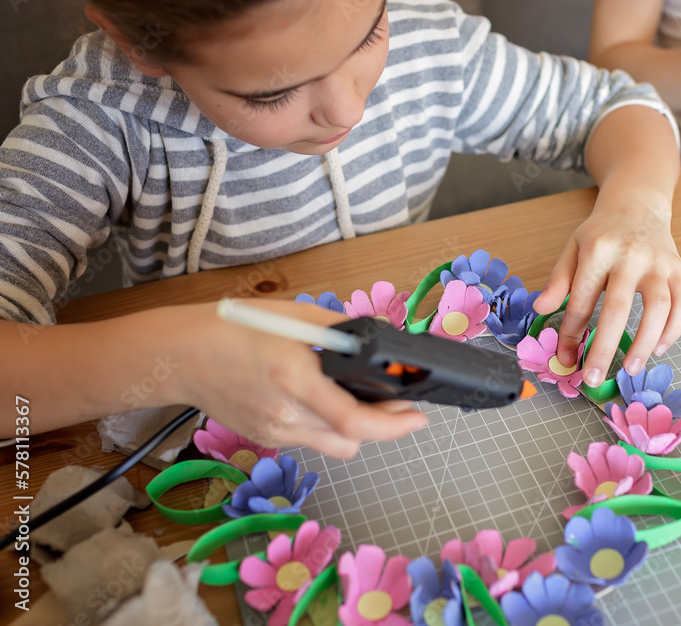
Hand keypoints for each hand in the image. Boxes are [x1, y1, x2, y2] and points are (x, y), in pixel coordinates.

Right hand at [163, 300, 427, 457]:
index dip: (393, 425)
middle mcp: (285, 413)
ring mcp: (273, 432)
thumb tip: (375, 340)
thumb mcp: (293, 316)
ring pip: (335, 445)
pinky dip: (326, 425)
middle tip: (395, 403)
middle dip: (382, 424)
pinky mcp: (265, 439)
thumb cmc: (234, 327)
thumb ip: (338, 331)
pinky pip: (311, 440)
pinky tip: (320, 400)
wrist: (181, 355)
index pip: (353, 419)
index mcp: (294, 376)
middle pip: (352, 440)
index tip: (418, 417)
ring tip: (357, 398)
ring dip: (354, 427)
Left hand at [533, 191, 680, 388]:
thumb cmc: (602, 233)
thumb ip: (558, 280)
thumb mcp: (572, 248)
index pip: (581, 299)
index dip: (571, 332)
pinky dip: (673, 330)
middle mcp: (630, 256)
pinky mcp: (678, 269)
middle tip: (594, 377)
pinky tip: (658, 348)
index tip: (566, 358)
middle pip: (617, 308)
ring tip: (631, 368)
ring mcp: (658, 263)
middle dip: (604, 347)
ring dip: (645, 342)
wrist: (637, 204)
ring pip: (658, 307)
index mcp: (597, 251)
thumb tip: (541, 309)